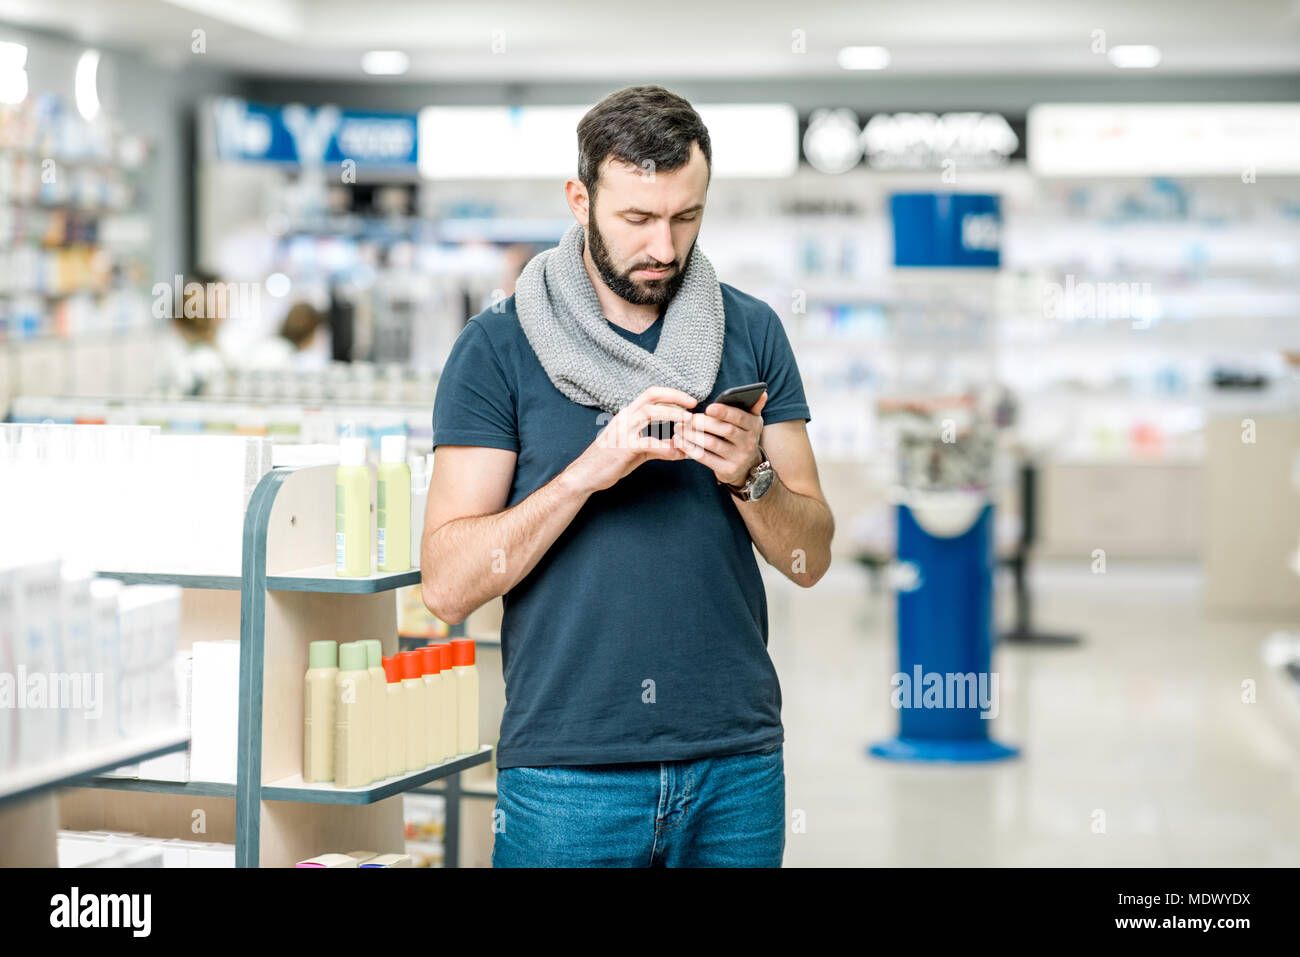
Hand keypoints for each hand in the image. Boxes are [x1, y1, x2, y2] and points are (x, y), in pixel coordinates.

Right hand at [566, 386, 695, 493]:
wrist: (585, 475)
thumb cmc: (609, 461)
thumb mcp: (637, 451)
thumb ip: (658, 447)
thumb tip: (680, 450)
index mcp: (628, 415)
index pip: (651, 395)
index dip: (672, 395)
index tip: (689, 402)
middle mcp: (624, 418)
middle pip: (651, 396)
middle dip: (674, 397)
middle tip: (693, 405)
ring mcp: (622, 431)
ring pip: (648, 413)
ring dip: (671, 415)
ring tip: (688, 421)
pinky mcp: (622, 448)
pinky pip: (646, 443)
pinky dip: (664, 447)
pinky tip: (677, 454)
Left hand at [673, 391, 767, 486]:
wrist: (746, 467)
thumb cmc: (742, 437)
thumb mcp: (751, 422)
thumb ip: (753, 407)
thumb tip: (762, 392)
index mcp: (754, 426)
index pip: (740, 417)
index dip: (724, 412)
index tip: (708, 408)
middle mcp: (749, 443)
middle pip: (725, 430)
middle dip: (704, 423)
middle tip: (686, 418)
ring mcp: (739, 458)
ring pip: (712, 444)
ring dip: (693, 435)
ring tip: (679, 428)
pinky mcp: (728, 470)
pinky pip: (706, 458)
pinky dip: (691, 449)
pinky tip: (680, 442)